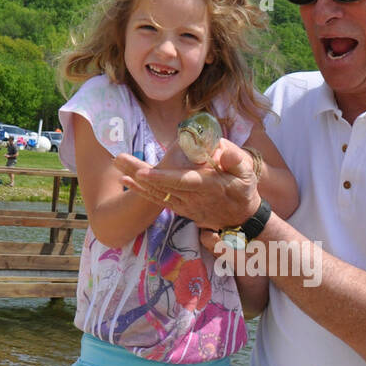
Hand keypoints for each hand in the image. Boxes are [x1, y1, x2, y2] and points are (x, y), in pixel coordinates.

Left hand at [116, 139, 261, 229]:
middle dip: (139, 173)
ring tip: (118, 164)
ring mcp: (185, 206)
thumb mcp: (247, 172)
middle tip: (118, 159)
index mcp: (209, 185)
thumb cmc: (244, 190)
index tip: (144, 172)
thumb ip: (235, 158)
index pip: (183, 181)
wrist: (242, 219)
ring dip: (136, 180)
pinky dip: (143, 191)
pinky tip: (129, 181)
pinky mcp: (181, 209)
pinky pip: (159, 200)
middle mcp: (193, 198)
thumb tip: (220, 146)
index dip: (163, 177)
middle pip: (162, 186)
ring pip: (157, 193)